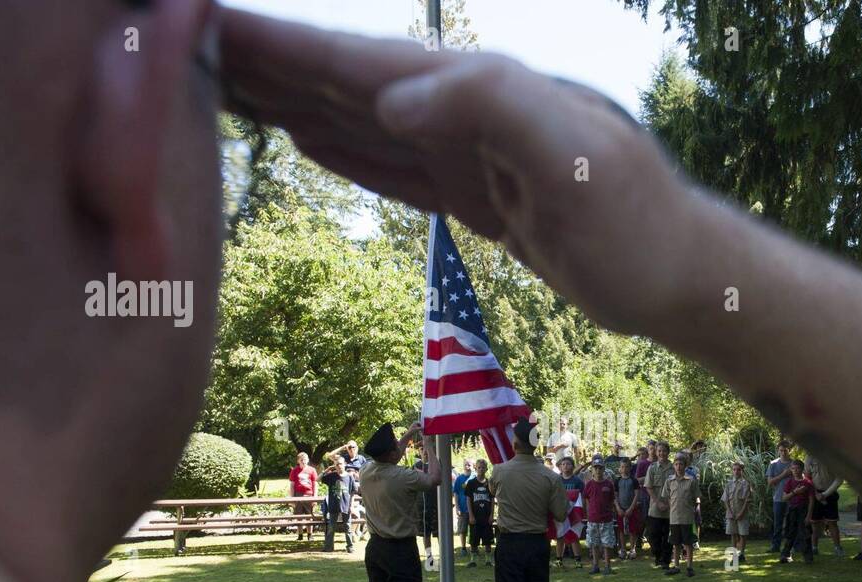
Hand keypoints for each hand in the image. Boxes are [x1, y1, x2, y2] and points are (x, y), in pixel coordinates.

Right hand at [219, 8, 692, 335]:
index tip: (203, 21)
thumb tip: (390, 97)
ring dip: (293, 101)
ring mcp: (467, 155)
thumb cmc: (636, 224)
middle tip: (181, 49)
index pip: (357, 62)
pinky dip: (346, 151)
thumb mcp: (574, 158)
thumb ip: (489, 107)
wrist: (679, 276)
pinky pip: (393, 168)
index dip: (280, 44)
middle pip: (344, 81)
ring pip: (359, 120)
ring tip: (228, 85)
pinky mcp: (477, 197)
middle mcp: (462, 112)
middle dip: (267, 64)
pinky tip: (311, 140)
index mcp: (473, 92)